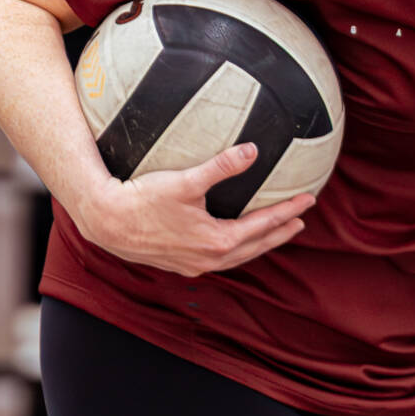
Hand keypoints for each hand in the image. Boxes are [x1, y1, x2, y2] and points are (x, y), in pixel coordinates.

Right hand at [74, 142, 314, 277]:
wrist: (106, 222)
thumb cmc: (143, 200)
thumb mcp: (185, 180)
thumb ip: (221, 166)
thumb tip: (252, 150)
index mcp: (217, 242)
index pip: (264, 225)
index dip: (288, 211)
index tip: (308, 199)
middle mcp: (209, 259)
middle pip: (256, 247)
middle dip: (280, 232)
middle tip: (300, 219)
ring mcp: (194, 265)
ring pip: (238, 256)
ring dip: (259, 243)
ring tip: (274, 231)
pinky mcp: (180, 264)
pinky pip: (220, 259)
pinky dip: (236, 249)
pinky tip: (233, 240)